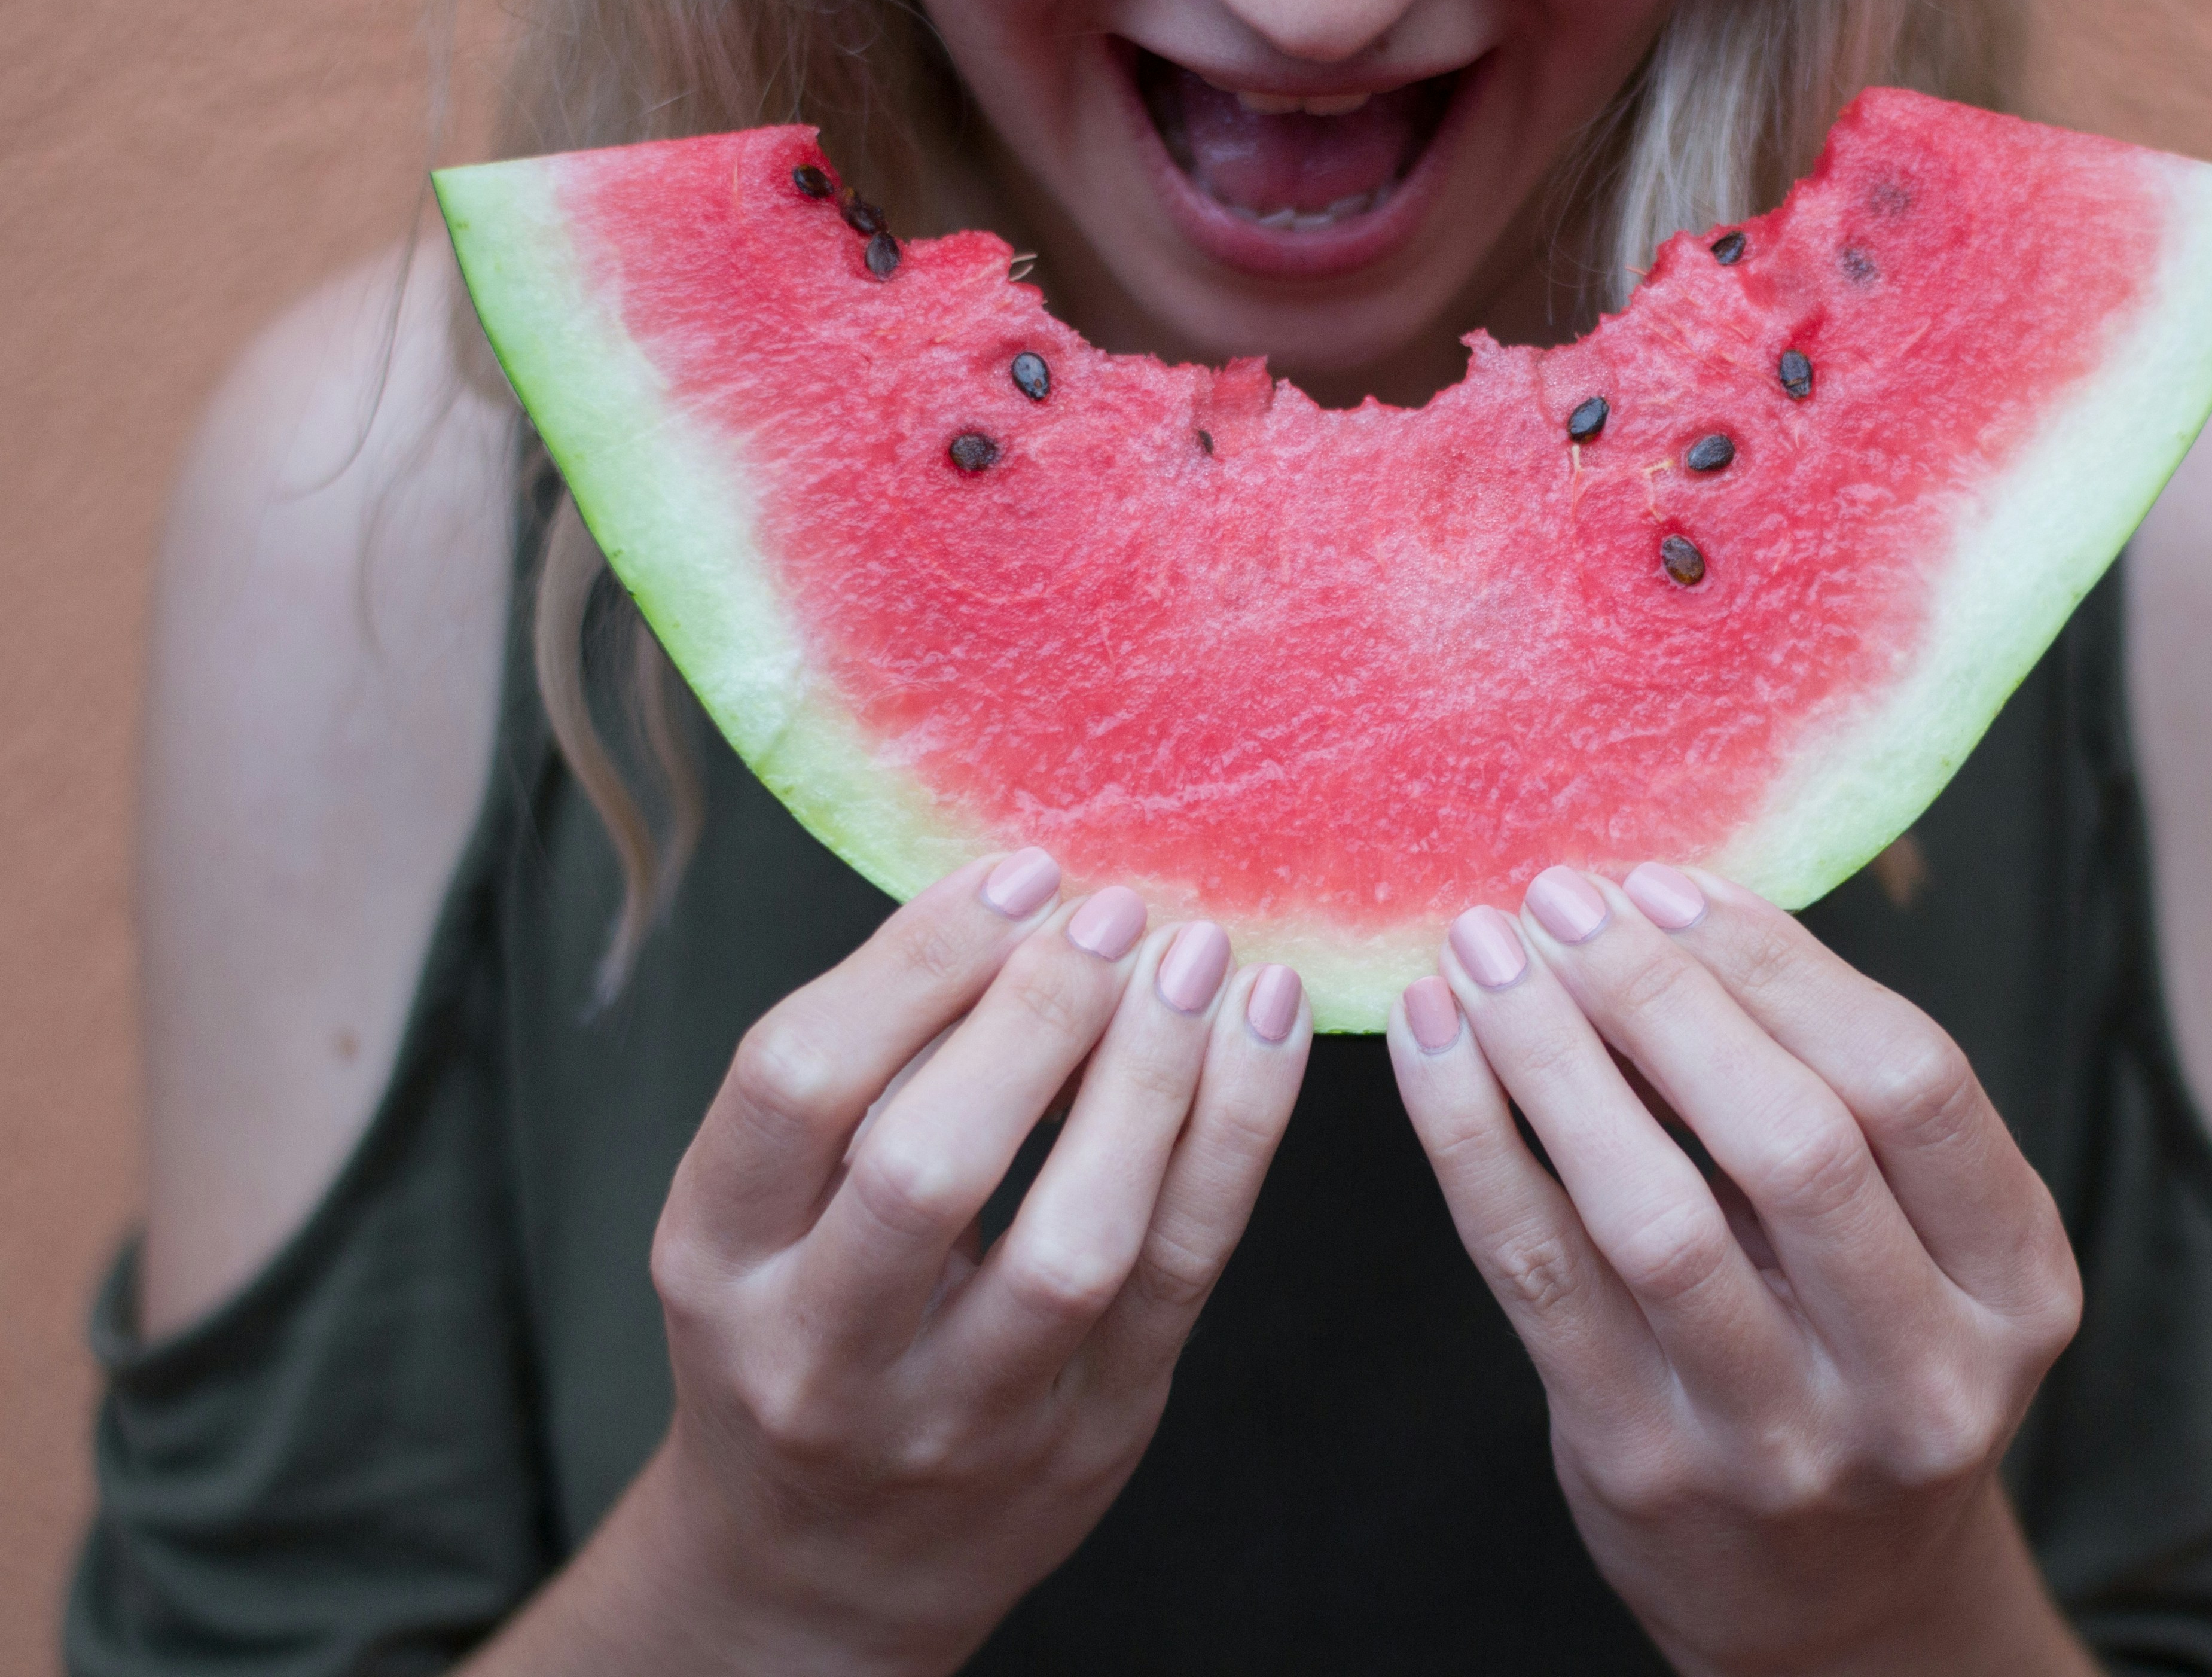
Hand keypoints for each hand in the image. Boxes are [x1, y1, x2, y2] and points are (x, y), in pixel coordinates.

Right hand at [482, 849, 1308, 1676]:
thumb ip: (858, 1079)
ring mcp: (960, 1414)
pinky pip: (1181, 1271)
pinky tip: (1260, 1027)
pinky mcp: (1089, 1435)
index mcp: (715, 1263)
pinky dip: (1235, 1135)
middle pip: (925, 1168)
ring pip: (1074, 1241)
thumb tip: (1014, 894)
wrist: (824, 1573)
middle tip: (1114, 910)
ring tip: (1198, 955)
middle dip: (1035, 1016)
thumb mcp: (759, 1219)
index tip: (1014, 876)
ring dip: (1150, 1077)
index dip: (915, 960)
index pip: (793, 1083)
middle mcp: (820, 1353)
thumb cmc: (800, 1334)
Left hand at [1389, 864, 2091, 1676]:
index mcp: (2017, 1287)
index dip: (1779, 966)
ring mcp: (1780, 1437)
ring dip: (1549, 1057)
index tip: (1665, 885)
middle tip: (1556, 900)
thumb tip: (1664, 902)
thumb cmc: (1857, 1358)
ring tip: (1481, 955)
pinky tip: (1432, 1045)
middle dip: (1659, 996)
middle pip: (1793, 1139)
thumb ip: (1831, 1097)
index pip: (1912, 1082)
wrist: (1827, 1601)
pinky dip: (1472, 1139)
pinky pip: (1537, 1273)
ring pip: (1651, 1212)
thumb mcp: (1915, 1248)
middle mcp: (1920, 1374)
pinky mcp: (1643, 1462)